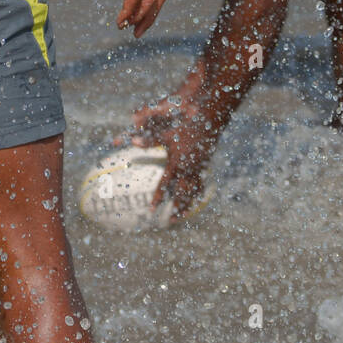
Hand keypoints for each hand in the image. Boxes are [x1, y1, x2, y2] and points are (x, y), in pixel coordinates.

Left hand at [130, 96, 215, 220]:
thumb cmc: (184, 127)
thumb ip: (149, 140)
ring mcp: (198, 168)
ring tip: (181, 216)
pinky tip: (194, 202)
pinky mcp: (204, 166)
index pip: (165, 185)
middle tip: (170, 220)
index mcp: (176, 163)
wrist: (209, 121)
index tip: (152, 210)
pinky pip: (200, 184)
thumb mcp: (165, 134)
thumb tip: (132, 140)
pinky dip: (197, 195)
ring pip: (192, 192)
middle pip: (181, 193)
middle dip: (176, 207)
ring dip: (187, 205)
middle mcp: (188, 168)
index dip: (158, 197)